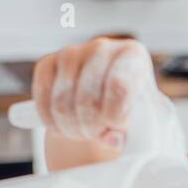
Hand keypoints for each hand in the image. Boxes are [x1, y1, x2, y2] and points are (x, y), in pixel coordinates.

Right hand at [31, 37, 164, 149]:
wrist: (109, 104)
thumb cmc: (133, 113)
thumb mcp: (145, 126)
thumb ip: (134, 135)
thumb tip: (110, 139)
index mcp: (133, 55)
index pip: (120, 88)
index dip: (115, 118)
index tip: (116, 128)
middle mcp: (101, 48)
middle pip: (87, 100)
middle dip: (91, 130)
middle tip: (98, 135)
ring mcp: (71, 53)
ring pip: (62, 104)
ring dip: (72, 130)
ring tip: (85, 134)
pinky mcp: (47, 63)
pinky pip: (42, 101)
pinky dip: (52, 124)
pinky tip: (65, 128)